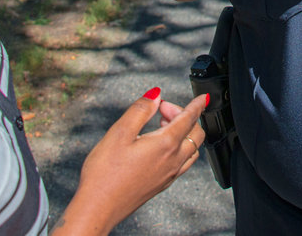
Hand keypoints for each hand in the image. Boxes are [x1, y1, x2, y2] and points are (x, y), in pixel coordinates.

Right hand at [53, 88, 207, 235]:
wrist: (98, 207)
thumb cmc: (105, 173)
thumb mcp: (119, 132)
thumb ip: (140, 110)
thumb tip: (156, 95)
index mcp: (165, 145)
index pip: (189, 119)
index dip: (196, 105)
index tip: (203, 97)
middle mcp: (172, 161)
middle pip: (195, 134)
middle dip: (184, 116)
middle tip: (162, 109)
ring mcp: (169, 175)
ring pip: (191, 149)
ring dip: (184, 133)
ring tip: (162, 125)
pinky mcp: (162, 184)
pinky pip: (183, 163)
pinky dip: (180, 148)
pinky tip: (161, 146)